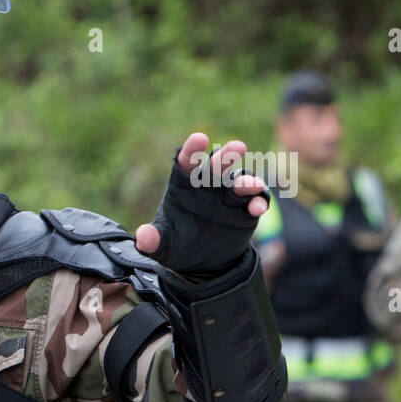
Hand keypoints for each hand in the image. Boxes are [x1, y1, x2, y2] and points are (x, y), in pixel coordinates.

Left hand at [135, 133, 269, 276]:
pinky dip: (258, 202)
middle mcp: (208, 186)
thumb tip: (142, 236)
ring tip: (251, 185)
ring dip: (247, 180)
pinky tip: (257, 208)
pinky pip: (255, 201)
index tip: (199, 138)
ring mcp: (228, 196)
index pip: (187, 162)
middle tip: (236, 147)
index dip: (192, 150)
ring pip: (240, 181)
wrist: (200, 263)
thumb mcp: (161, 245)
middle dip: (225, 156)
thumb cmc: (176, 244)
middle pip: (217, 166)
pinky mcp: (245, 211)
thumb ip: (151, 240)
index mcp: (184, 185)